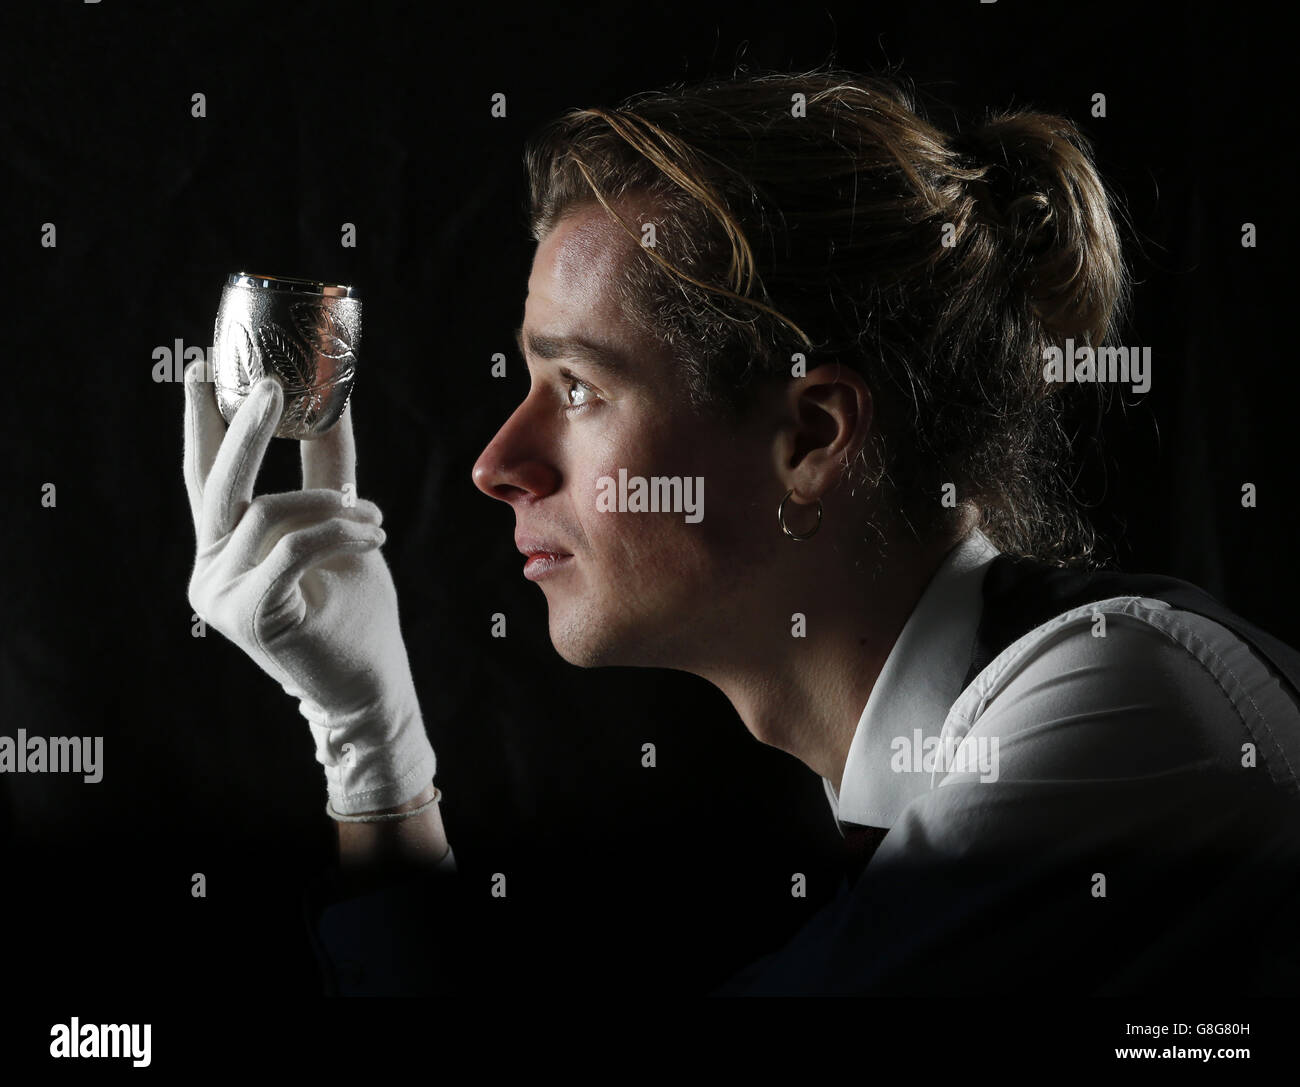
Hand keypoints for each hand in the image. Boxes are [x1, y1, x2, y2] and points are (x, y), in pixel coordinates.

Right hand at [182, 363, 436, 813]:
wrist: (368, 682)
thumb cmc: (353, 607)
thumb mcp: (339, 527)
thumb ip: (327, 471)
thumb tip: (338, 401)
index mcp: (224, 546)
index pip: (205, 475)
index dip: (203, 421)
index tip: (203, 366)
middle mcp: (209, 567)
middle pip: (218, 484)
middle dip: (244, 430)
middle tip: (271, 384)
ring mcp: (221, 595)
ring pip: (268, 515)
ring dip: (332, 506)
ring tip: (373, 519)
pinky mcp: (247, 617)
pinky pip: (292, 550)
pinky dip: (338, 535)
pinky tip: (373, 539)